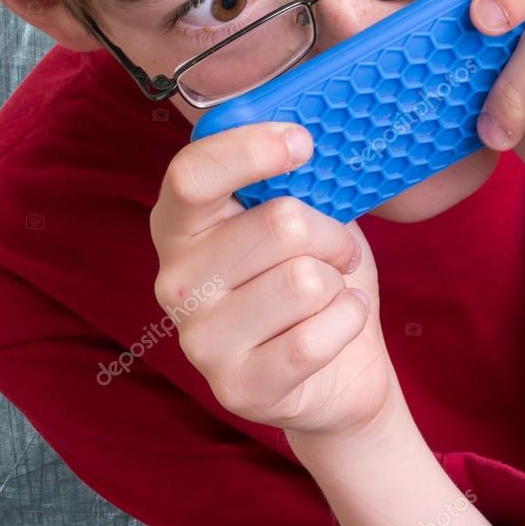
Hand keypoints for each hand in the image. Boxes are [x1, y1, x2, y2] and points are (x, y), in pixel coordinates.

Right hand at [149, 122, 396, 437]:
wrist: (338, 373)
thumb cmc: (314, 278)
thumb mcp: (302, 217)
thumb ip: (291, 181)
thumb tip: (306, 137)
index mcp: (180, 227)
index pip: (192, 173)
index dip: (250, 150)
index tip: (303, 143)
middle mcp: (174, 282)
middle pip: (280, 224)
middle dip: (332, 235)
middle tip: (337, 253)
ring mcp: (200, 341)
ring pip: (306, 281)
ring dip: (339, 283)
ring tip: (331, 294)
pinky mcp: (237, 388)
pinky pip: (316, 335)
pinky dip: (349, 320)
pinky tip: (339, 323)